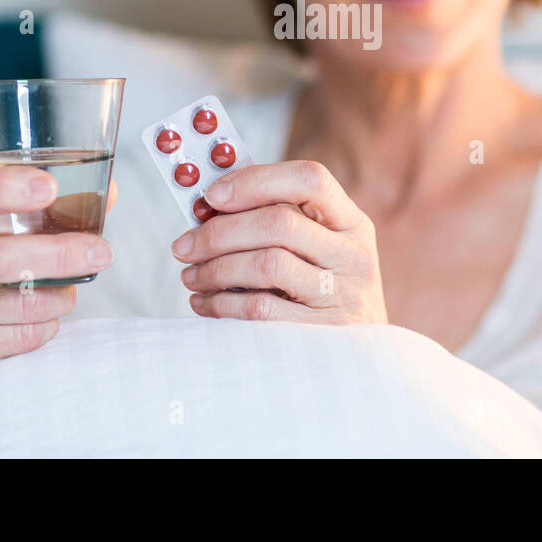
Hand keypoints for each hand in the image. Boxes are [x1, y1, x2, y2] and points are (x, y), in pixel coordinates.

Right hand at [0, 167, 116, 413]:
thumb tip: (103, 193)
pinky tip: (42, 314)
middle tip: (101, 251)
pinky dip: (47, 324)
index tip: (48, 186)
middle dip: (61, 253)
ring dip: (61, 294)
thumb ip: (31, 209)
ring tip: (69, 286)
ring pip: (21, 304)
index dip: (2, 188)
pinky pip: (22, 336)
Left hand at [171, 160, 386, 325]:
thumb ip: (277, 223)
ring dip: (216, 268)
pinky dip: (222, 304)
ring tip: (190, 276)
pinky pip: (260, 309)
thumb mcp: (320, 252)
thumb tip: (208, 207)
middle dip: (219, 232)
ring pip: (267, 264)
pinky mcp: (320, 334)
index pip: (310, 179)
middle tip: (183, 246)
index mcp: (352, 223)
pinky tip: (206, 303)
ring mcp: (341, 296)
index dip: (256, 180)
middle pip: (279, 223)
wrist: (359, 362)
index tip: (211, 195)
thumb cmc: (323, 295)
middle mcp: (353, 256)